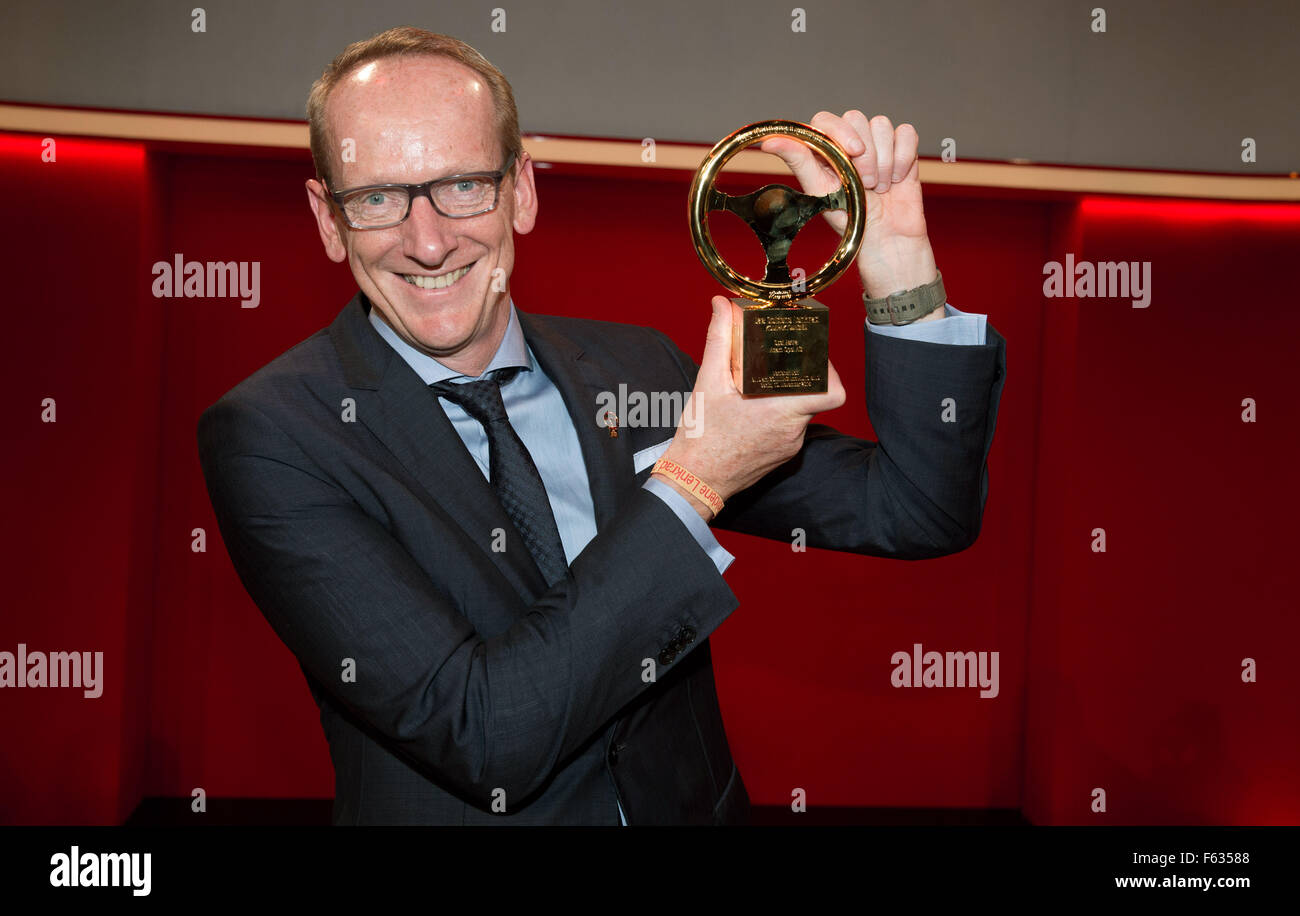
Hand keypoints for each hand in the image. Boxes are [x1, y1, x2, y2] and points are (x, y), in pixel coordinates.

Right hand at [657, 296, 845, 515]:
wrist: (693, 480)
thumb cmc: (701, 438)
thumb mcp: (708, 381)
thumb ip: (719, 338)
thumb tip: (722, 306)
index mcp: (782, 412)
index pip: (833, 393)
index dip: (831, 372)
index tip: (812, 356)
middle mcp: (793, 432)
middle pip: (815, 396)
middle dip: (800, 375)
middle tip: (780, 360)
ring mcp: (789, 447)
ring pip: (802, 411)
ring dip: (786, 394)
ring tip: (760, 383)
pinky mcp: (782, 456)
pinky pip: (790, 428)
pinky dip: (778, 413)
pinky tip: (754, 407)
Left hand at [760, 111, 938, 301]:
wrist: (886, 239)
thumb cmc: (849, 218)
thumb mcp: (820, 191)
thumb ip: (798, 161)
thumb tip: (768, 140)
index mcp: (826, 149)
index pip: (826, 119)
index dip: (841, 132)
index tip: (854, 153)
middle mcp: (850, 140)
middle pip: (856, 118)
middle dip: (865, 155)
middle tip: (866, 184)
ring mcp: (877, 142)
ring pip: (882, 125)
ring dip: (884, 160)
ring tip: (880, 187)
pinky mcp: (902, 147)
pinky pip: (906, 133)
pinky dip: (904, 157)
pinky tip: (897, 178)